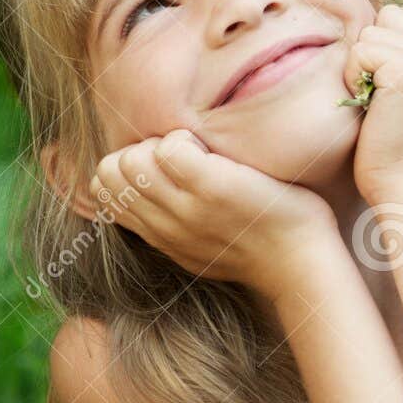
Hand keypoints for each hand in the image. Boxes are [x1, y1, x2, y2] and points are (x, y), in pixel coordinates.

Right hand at [90, 129, 335, 290]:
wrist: (300, 264)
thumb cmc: (262, 247)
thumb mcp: (201, 249)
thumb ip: (171, 228)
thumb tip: (148, 205)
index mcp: (160, 237)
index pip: (102, 192)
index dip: (124, 168)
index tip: (162, 169)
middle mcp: (166, 224)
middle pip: (109, 171)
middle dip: (138, 151)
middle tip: (180, 158)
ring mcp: (187, 207)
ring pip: (132, 159)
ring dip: (161, 143)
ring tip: (196, 154)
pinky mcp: (212, 188)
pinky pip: (170, 148)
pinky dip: (185, 138)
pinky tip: (211, 151)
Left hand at [343, 0, 402, 203]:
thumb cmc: (399, 148)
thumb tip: (377, 23)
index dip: (389, 39)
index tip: (390, 83)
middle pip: (391, 14)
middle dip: (375, 49)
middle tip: (383, 94)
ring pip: (373, 30)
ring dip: (362, 65)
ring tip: (377, 102)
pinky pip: (360, 51)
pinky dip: (355, 78)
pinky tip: (370, 107)